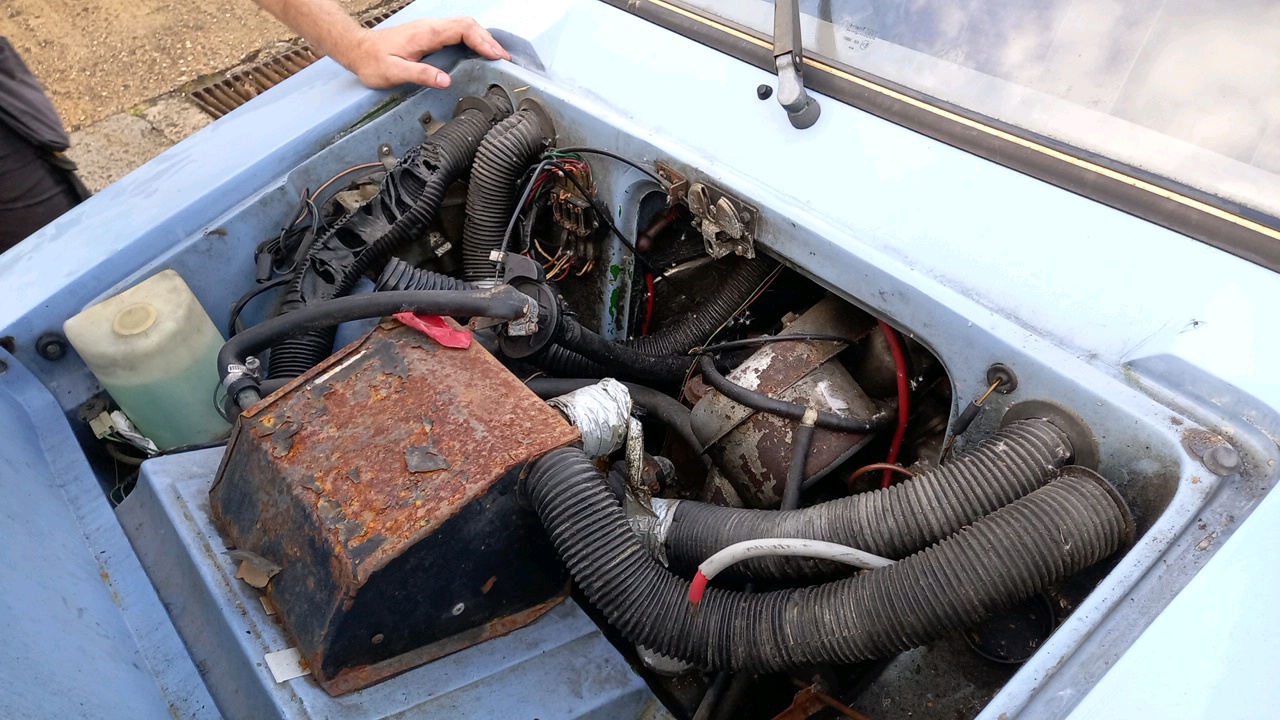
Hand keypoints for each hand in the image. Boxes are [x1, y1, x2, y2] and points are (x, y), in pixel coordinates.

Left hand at [341, 16, 510, 88]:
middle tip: (505, 59)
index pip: (463, 29)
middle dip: (489, 40)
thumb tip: (446, 80)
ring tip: (498, 56)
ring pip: (464, 26)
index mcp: (427, 34)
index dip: (483, 41)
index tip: (497, 56)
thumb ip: (421, 74)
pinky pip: (457, 32)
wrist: (358, 50)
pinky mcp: (430, 34)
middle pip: (469, 25)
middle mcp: (431, 27)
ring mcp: (431, 29)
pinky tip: (479, 51)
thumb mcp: (394, 72)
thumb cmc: (374, 62)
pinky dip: (473, 39)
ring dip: (483, 39)